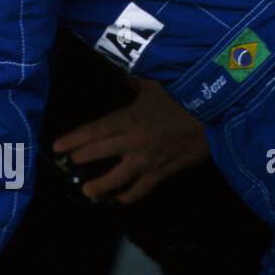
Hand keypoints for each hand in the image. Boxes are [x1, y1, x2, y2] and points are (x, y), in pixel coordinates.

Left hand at [51, 81, 209, 203]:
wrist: (218, 112)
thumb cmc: (184, 94)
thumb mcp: (153, 82)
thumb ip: (132, 82)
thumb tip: (119, 75)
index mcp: (128, 119)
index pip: (93, 131)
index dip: (73, 140)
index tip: (56, 146)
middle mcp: (133, 142)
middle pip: (99, 154)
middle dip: (80, 160)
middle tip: (66, 166)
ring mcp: (149, 160)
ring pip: (119, 179)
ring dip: (101, 187)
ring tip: (87, 192)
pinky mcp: (166, 171)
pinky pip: (144, 188)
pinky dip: (131, 195)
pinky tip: (121, 199)